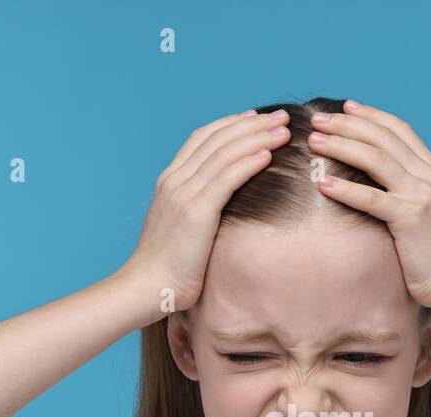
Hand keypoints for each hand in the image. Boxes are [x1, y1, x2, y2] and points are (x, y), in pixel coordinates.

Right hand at [121, 108, 293, 324]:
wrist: (147, 286)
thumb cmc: (168, 266)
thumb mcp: (181, 227)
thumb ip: (197, 208)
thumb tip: (221, 205)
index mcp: (170, 180)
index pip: (202, 138)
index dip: (231, 124)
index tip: (256, 117)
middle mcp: (175, 180)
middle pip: (217, 139)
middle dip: (252, 125)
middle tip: (281, 116)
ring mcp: (183, 193)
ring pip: (225, 154)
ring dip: (257, 138)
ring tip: (284, 131)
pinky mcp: (196, 211)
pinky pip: (226, 179)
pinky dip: (248, 163)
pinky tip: (268, 155)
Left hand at [308, 100, 430, 312]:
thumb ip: (414, 193)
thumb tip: (389, 186)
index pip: (400, 131)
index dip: (372, 116)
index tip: (347, 107)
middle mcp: (429, 176)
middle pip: (383, 138)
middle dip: (347, 124)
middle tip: (319, 119)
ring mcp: (421, 195)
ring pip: (375, 159)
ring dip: (341, 146)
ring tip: (314, 141)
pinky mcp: (410, 219)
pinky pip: (371, 198)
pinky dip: (346, 189)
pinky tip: (323, 183)